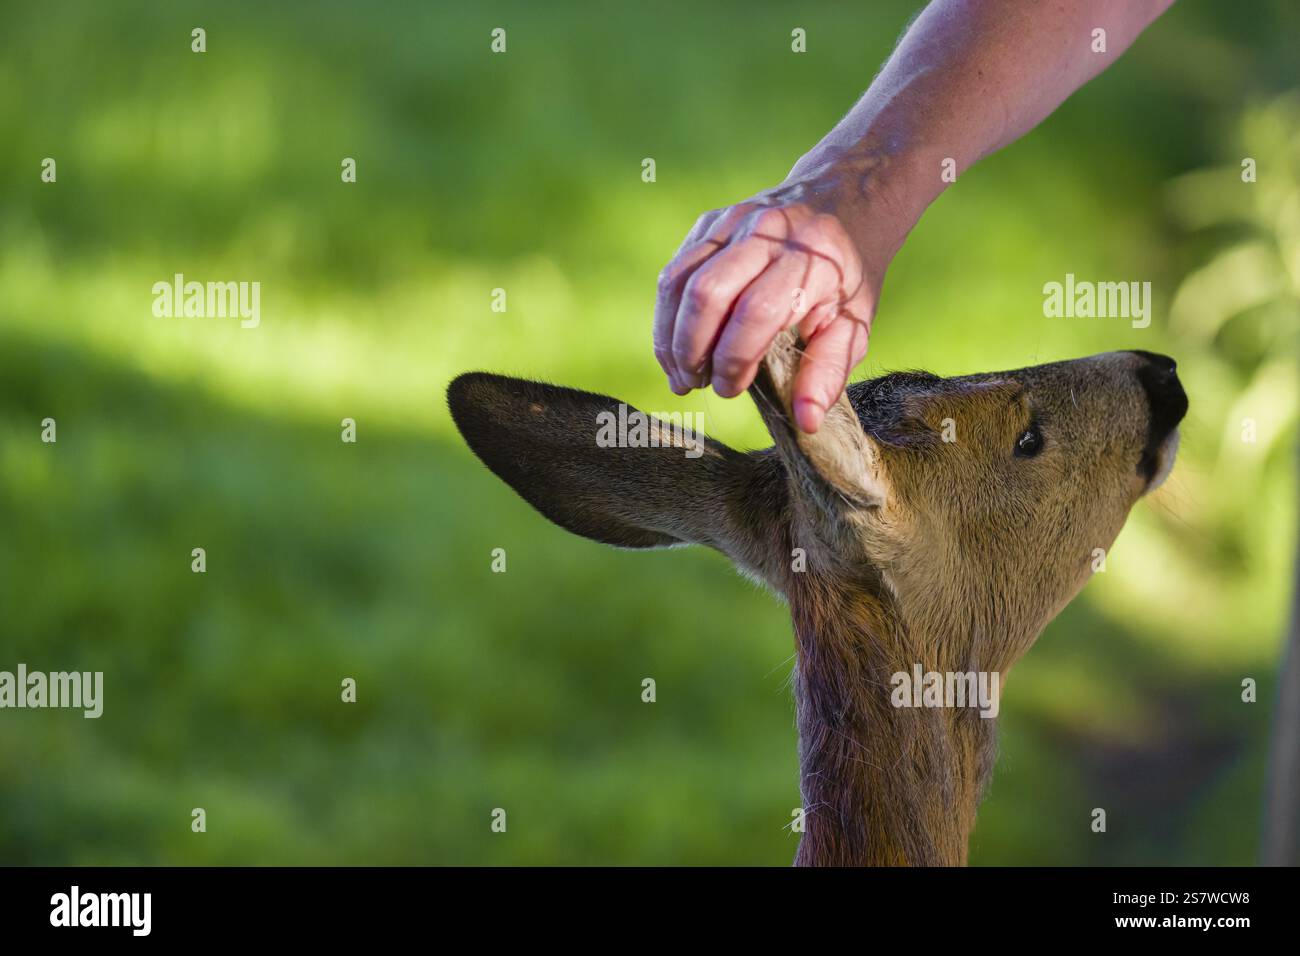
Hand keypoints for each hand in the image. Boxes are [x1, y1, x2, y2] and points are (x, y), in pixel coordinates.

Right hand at [653, 186, 881, 433]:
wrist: (846, 199)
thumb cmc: (850, 274)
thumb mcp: (856, 322)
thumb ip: (828, 372)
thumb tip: (804, 422)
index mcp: (808, 262)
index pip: (755, 314)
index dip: (734, 359)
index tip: (731, 389)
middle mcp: (767, 234)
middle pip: (707, 294)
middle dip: (691, 350)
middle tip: (696, 384)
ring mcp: (734, 222)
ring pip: (679, 280)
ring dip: (669, 335)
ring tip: (679, 374)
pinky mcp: (711, 222)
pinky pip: (675, 270)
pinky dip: (667, 314)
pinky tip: (674, 345)